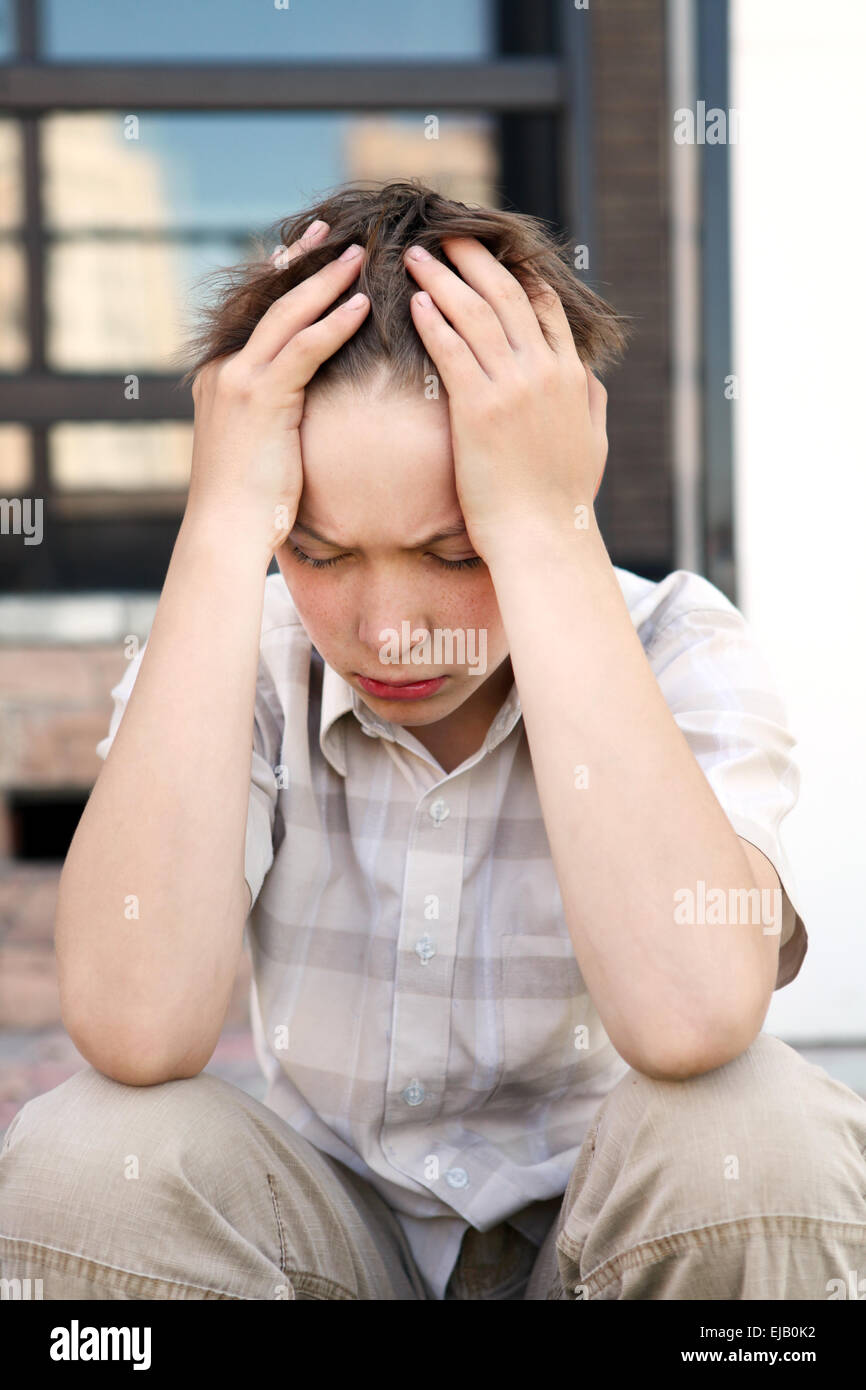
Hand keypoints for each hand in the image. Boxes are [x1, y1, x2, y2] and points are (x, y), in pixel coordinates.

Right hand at [185, 222, 369, 561]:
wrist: (225, 529)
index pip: (259, 315)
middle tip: (340, 234)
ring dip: (327, 283)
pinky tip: (361, 307)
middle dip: (308, 264)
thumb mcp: (259, 446)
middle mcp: (224, 369)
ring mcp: (238, 380)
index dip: (287, 280)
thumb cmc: (248, 502)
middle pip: (271, 301)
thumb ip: (276, 415)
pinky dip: (333, 325)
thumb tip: (306, 409)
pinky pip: (303, 349)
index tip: (315, 252)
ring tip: (361, 258)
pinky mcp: (260, 398)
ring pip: (288, 316)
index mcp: (221, 377)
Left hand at [403, 236, 607, 559]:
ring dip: (445, 279)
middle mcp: (545, 373)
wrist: (544, 536)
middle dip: (474, 260)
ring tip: (419, 256)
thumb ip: (591, 404)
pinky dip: (434, 321)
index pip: (543, 307)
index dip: (515, 274)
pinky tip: (415, 301)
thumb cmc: (564, 501)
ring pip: (476, 314)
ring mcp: (514, 388)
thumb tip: (591, 381)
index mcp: (571, 377)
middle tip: (447, 235)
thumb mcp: (592, 444)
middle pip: (507, 296)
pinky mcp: (481, 410)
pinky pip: (452, 350)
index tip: (489, 253)